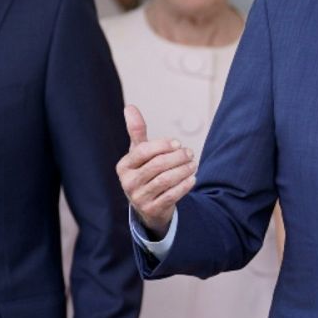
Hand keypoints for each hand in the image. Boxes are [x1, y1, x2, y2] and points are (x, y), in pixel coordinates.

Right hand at [115, 105, 196, 236]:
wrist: (148, 205)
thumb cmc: (144, 172)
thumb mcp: (139, 153)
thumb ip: (136, 131)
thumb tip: (130, 107)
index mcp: (123, 166)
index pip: (142, 151)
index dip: (162, 145)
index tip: (178, 143)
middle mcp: (128, 183)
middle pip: (156, 166)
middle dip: (177, 157)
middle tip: (190, 153)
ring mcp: (139, 198)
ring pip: (165, 180)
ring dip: (183, 170)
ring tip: (193, 164)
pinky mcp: (151, 210)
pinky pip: (171, 196)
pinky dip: (184, 186)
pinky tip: (192, 178)